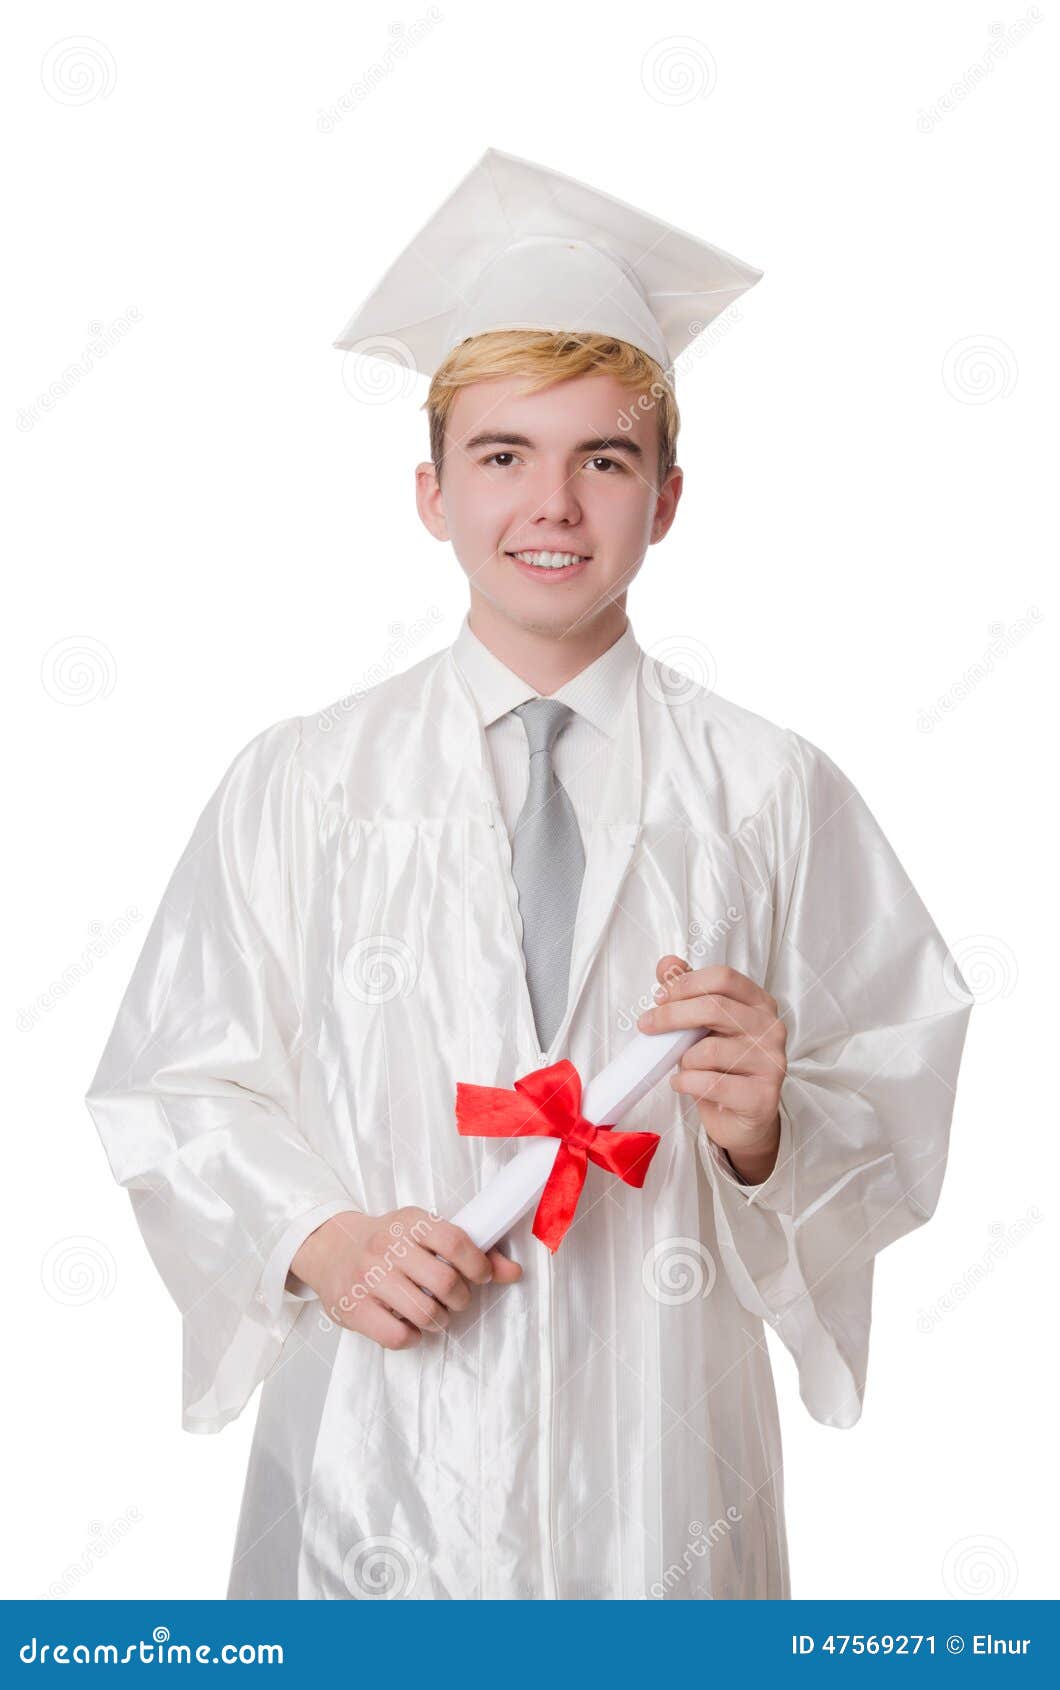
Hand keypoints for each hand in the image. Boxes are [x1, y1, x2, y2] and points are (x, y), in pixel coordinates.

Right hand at [290, 1206, 522, 1350]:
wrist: (330, 1248)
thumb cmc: (387, 1242)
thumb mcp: (424, 1233)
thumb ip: (468, 1251)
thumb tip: (514, 1272)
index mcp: (409, 1222)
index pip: (455, 1241)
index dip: (478, 1264)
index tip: (481, 1276)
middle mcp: (387, 1247)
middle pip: (444, 1282)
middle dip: (460, 1298)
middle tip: (456, 1299)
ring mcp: (368, 1278)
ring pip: (424, 1312)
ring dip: (439, 1320)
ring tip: (434, 1313)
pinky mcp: (353, 1309)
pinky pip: (398, 1335)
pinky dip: (413, 1337)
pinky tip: (411, 1327)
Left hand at [636, 957, 785, 1180]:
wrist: (741, 1119)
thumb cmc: (722, 1066)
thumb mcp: (704, 1025)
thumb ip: (688, 992)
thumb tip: (667, 963)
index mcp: (759, 1003)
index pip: (723, 977)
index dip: (686, 984)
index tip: (659, 998)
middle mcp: (771, 1028)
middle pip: (714, 1007)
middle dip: (671, 1015)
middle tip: (647, 1025)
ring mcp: (772, 1062)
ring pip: (709, 1050)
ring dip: (683, 1059)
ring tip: (683, 1066)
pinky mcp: (762, 1096)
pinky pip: (710, 1083)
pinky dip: (686, 1083)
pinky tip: (683, 1084)